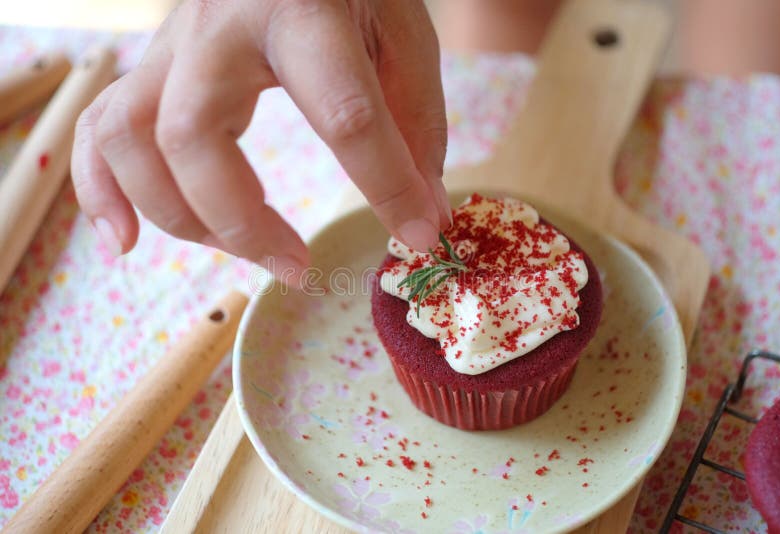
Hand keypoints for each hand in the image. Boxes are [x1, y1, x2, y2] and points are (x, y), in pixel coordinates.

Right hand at [72, 0, 450, 285]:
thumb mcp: (402, 39)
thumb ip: (414, 128)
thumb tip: (423, 219)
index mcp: (303, 10)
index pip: (342, 114)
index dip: (385, 187)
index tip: (417, 235)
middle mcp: (220, 25)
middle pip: (191, 135)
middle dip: (240, 223)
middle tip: (296, 266)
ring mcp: (174, 44)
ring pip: (130, 137)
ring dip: (175, 215)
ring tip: (237, 251)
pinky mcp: (154, 65)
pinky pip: (100, 127)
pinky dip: (102, 192)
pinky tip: (127, 241)